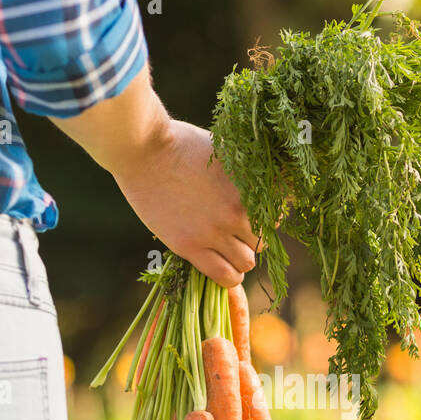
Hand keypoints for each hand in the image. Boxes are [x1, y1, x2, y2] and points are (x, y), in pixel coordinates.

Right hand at [50, 70, 260, 287]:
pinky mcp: (191, 246)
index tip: (250, 215)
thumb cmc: (182, 143)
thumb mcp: (224, 150)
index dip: (264, 216)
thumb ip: (245, 172)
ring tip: (226, 248)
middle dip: (251, 237)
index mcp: (248, 186)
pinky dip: (229, 276)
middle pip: (262, 241)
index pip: (277, 216)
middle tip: (235, 231)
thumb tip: (269, 184)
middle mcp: (237, 212)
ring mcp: (214, 231)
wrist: (143, 151)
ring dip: (240, 257)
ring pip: (247, 262)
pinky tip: (222, 266)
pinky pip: (226, 277)